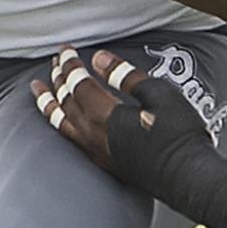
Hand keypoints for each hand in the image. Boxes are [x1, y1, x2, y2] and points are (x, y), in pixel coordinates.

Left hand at [32, 47, 211, 186]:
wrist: (187, 177)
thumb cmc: (179, 136)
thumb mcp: (158, 94)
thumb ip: (126, 76)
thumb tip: (100, 60)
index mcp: (104, 115)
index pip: (78, 83)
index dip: (70, 64)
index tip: (66, 50)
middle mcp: (93, 135)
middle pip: (66, 101)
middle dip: (58, 78)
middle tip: (54, 62)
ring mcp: (96, 151)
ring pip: (61, 123)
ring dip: (48, 103)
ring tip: (38, 90)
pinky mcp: (103, 163)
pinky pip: (69, 139)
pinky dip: (58, 124)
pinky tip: (61, 120)